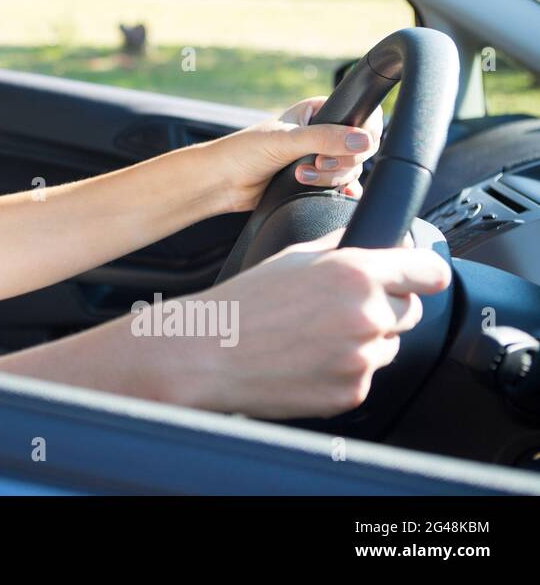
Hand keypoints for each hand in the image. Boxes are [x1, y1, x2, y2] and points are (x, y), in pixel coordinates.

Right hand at [157, 229, 449, 418]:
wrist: (208, 353)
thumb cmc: (241, 304)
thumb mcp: (290, 258)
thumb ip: (337, 249)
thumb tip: (366, 242)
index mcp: (354, 274)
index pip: (428, 272)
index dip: (422, 273)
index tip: (416, 277)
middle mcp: (366, 316)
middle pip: (410, 312)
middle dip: (384, 308)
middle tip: (340, 309)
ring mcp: (361, 359)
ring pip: (387, 347)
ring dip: (364, 341)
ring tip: (314, 337)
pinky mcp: (350, 393)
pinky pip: (363, 377)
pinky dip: (342, 371)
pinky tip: (306, 359)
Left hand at [208, 96, 382, 212]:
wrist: (223, 182)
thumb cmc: (244, 152)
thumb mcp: (286, 140)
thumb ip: (325, 139)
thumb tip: (363, 141)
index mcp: (318, 111)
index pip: (361, 116)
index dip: (363, 133)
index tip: (349, 146)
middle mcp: (323, 132)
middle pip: (360, 148)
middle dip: (341, 160)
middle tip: (317, 163)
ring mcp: (321, 156)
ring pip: (351, 169)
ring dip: (331, 177)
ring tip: (300, 175)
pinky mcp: (317, 180)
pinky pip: (345, 186)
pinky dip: (342, 191)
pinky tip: (337, 193)